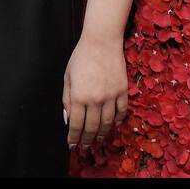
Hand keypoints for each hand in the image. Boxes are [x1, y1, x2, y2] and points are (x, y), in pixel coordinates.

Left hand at [62, 34, 127, 148]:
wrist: (102, 41)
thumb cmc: (81, 57)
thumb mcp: (68, 77)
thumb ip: (67, 99)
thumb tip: (68, 120)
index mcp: (79, 96)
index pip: (76, 125)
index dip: (74, 138)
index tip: (72, 145)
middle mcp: (95, 100)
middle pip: (92, 128)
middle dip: (87, 140)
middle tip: (85, 147)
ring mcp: (111, 96)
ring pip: (108, 123)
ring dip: (102, 134)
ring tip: (98, 140)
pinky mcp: (122, 91)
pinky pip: (121, 112)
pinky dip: (118, 121)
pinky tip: (114, 126)